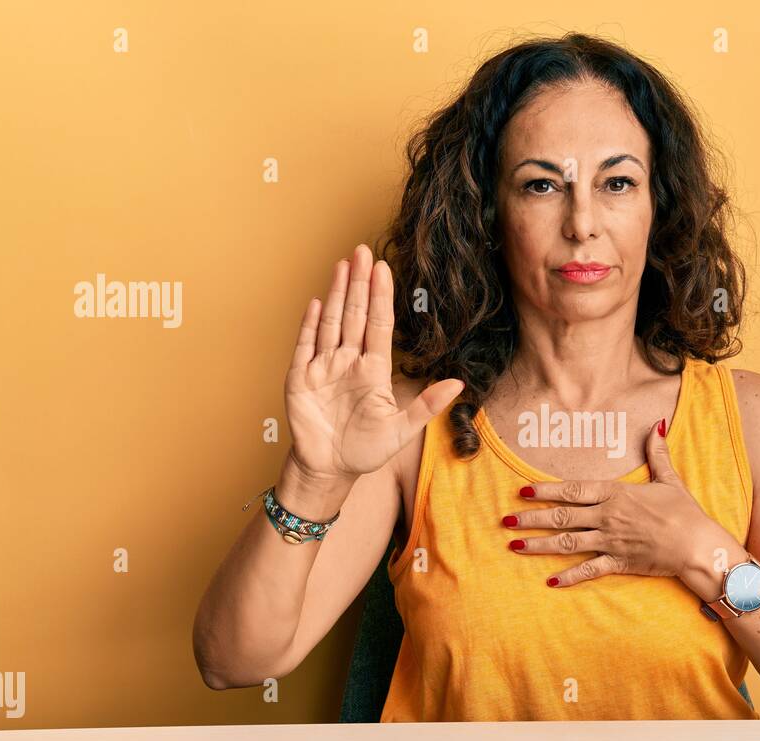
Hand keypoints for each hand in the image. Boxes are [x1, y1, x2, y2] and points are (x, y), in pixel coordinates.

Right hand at [284, 245, 463, 482]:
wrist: (330, 470)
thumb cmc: (366, 451)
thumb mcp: (401, 430)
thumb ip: (426, 406)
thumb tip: (458, 384)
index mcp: (373, 370)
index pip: (379, 325)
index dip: (381, 297)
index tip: (385, 269)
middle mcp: (348, 362)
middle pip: (355, 315)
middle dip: (359, 283)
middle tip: (364, 251)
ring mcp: (323, 367)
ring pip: (331, 322)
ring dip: (336, 293)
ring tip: (343, 265)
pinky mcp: (300, 378)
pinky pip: (305, 345)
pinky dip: (309, 324)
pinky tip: (316, 301)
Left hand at [502, 418, 743, 590]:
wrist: (698, 545)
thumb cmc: (684, 511)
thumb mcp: (669, 479)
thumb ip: (657, 453)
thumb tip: (657, 425)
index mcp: (616, 493)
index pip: (573, 490)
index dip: (545, 490)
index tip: (522, 490)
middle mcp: (608, 516)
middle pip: (561, 516)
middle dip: (531, 518)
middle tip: (505, 520)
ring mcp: (611, 541)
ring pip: (567, 543)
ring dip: (539, 545)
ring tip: (514, 546)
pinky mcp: (619, 563)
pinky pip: (589, 570)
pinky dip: (569, 577)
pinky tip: (550, 581)